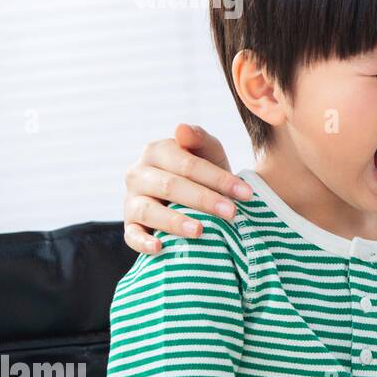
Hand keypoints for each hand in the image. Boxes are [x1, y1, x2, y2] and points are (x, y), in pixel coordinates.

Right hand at [123, 123, 250, 253]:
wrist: (193, 200)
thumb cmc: (204, 175)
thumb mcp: (209, 155)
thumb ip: (201, 140)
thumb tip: (182, 129)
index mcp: (157, 151)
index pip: (188, 164)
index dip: (218, 178)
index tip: (246, 193)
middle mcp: (138, 173)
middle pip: (170, 185)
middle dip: (204, 199)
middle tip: (232, 213)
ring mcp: (131, 200)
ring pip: (148, 210)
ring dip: (174, 221)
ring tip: (200, 231)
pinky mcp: (130, 225)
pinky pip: (131, 235)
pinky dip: (143, 243)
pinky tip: (160, 248)